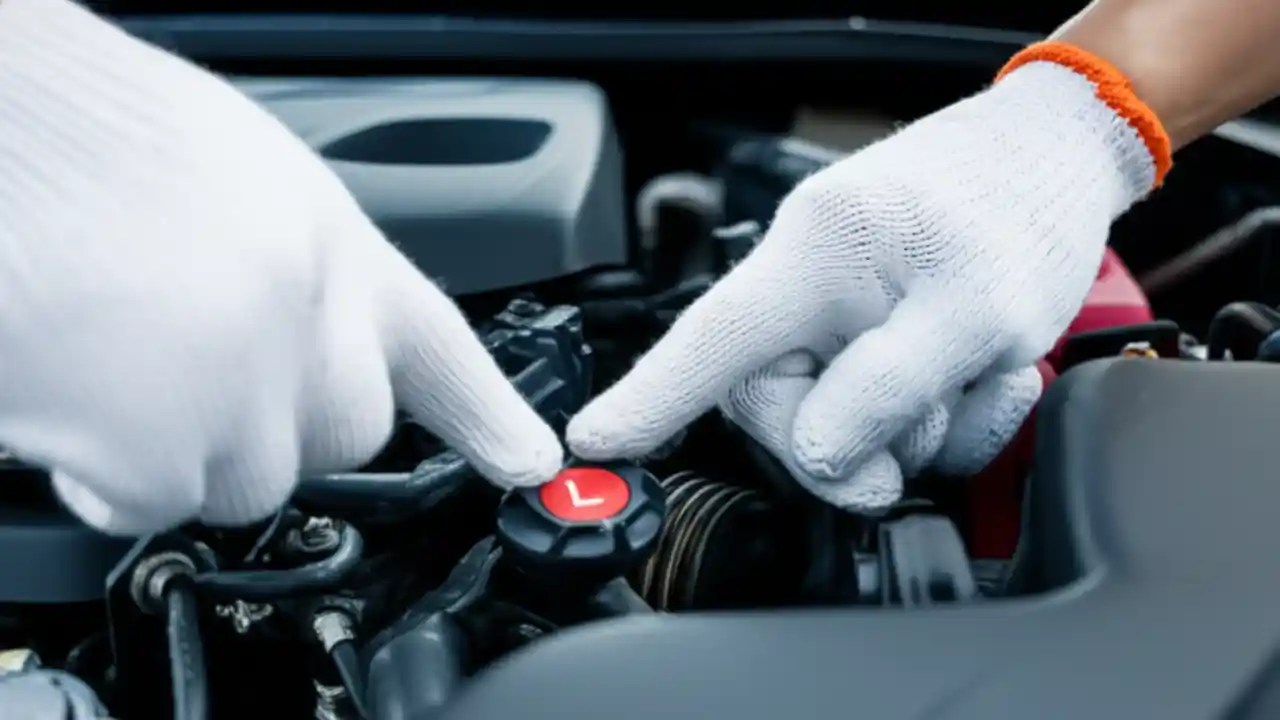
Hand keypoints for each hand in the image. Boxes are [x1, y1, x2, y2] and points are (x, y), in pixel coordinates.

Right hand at [0, 0, 560, 533]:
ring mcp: (244, 388)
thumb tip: (296, 329)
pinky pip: (151, 505)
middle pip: (346, 435)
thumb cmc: (83, 135)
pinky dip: (103, 472)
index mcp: (330, 242)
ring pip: (245, 482)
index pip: (442, 348)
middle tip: (187, 362)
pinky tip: (68, 390)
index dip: (490, 416)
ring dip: (179, 446)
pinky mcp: (162, 446)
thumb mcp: (230, 179)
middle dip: (277, 424)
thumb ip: (289, 267)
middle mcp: (310, 318)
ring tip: (108, 353)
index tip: (530, 462)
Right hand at [569, 60, 1159, 510]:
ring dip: (918, 424)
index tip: (592, 442)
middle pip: (779, 404)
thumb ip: (887, 388)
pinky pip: (884, 407)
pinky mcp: (877, 331)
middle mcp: (811, 283)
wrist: (1064, 155)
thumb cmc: (1021, 207)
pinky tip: (980, 373)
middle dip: (852, 442)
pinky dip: (941, 411)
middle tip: (919, 441)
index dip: (647, 399)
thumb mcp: (974, 312)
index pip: (712, 341)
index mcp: (812, 256)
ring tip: (976, 373)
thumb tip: (821, 455)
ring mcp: (843, 310)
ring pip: (842, 418)